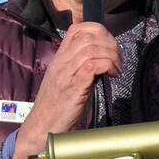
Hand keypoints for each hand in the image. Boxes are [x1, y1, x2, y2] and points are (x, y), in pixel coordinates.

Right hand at [12, 21, 120, 158]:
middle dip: (110, 44)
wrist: (41, 129)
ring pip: (91, 49)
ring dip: (111, 56)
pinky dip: (107, 66)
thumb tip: (104, 60)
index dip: (98, 31)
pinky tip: (111, 76)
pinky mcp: (73, 88)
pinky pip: (92, 66)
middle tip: (117, 58)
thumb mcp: (68, 81)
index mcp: (59, 59)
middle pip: (88, 36)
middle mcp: (60, 63)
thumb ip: (81, 68)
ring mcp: (65, 75)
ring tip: (116, 69)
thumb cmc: (57, 109)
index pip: (77, 29)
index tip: (109, 44)